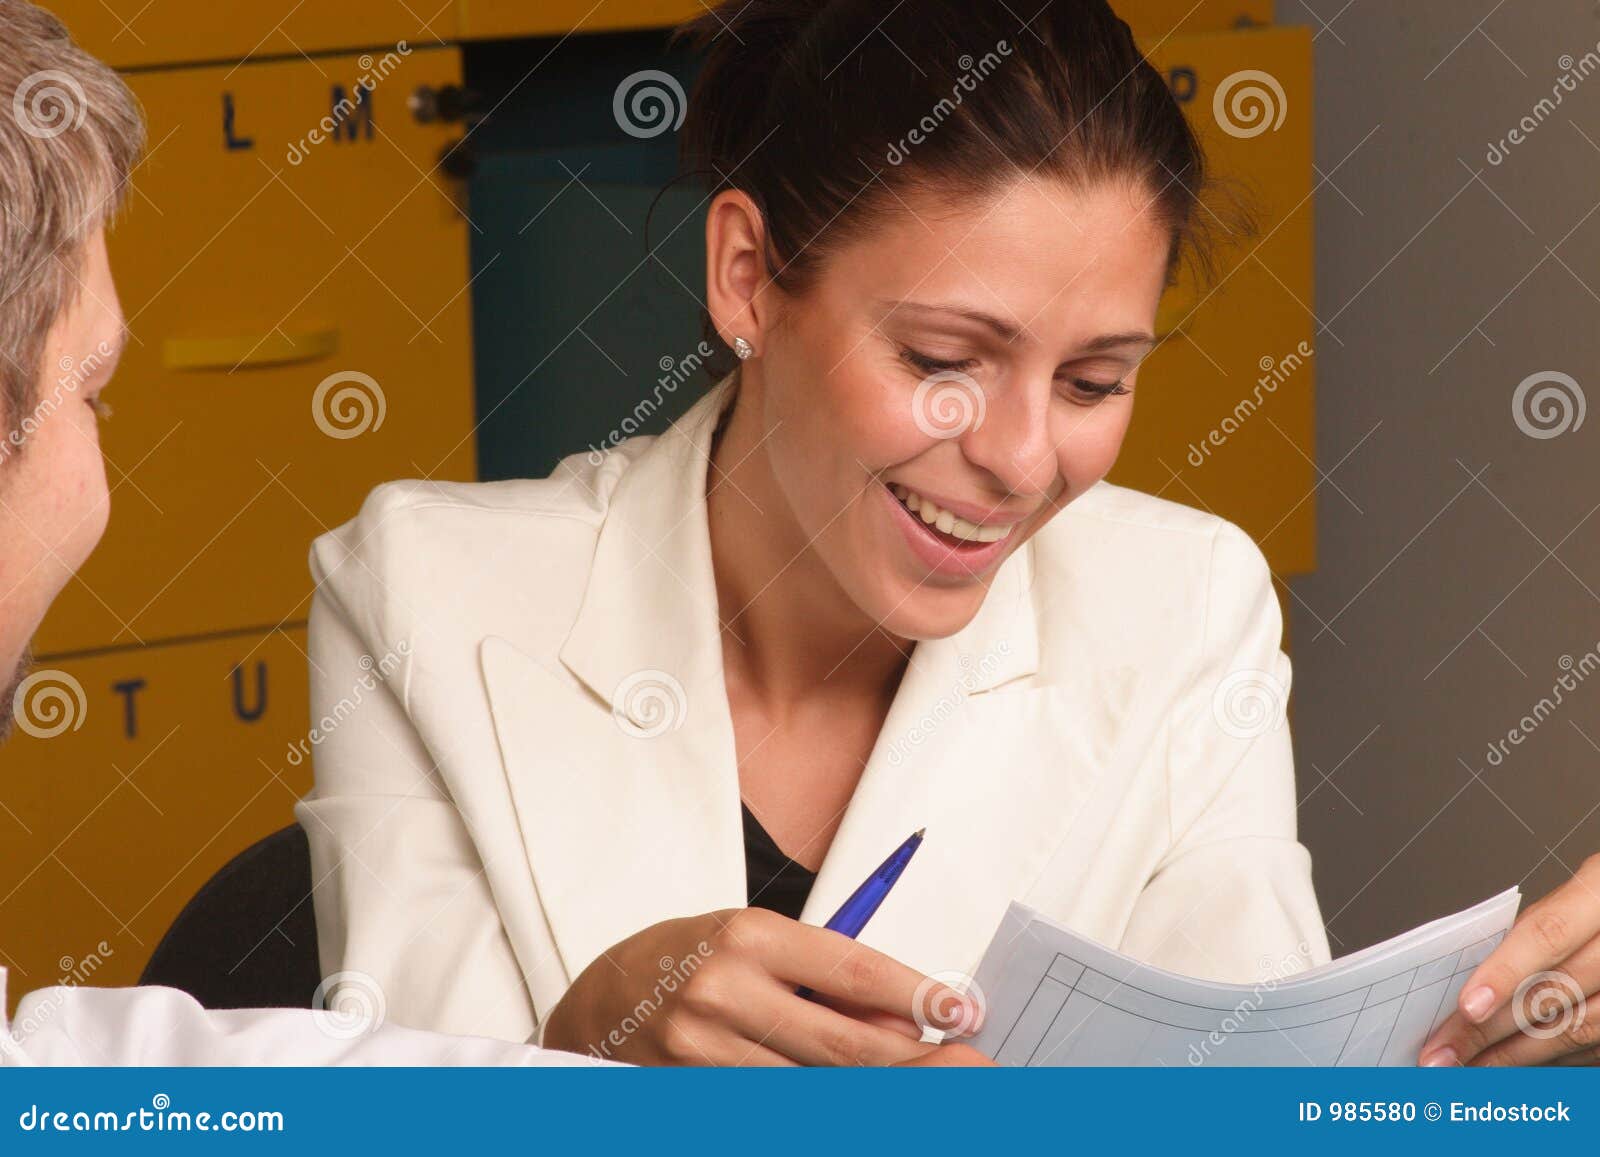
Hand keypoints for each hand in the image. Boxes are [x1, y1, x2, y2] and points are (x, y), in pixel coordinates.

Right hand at [539, 907, 980, 1065]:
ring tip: (917, 1085)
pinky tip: (850, 1099)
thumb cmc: (691, 961)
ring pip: (815, 1090)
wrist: (602, 1003)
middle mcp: (723, 991)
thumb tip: (903, 1015)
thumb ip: (821, 975)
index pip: (851, 970)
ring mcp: (702, 1053)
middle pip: (843, 1045)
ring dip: (873, 1091)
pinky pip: (774, 1109)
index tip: (960, 1012)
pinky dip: (818, 1107)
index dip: (914, 995)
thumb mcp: (755, 942)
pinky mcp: (690, 1093)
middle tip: (967, 1067)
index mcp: (747, 936)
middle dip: (912, 1060)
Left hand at [1420, 855, 1599, 1065]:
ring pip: (1576, 1030)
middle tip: (1442, 1052)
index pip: (1547, 935)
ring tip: (1467, 1068)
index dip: (1505, 972)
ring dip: (1516, 1055)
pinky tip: (1515, 1065)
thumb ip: (1535, 932)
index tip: (1467, 1008)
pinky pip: (1593, 1047)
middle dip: (1491, 1028)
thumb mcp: (1576, 899)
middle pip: (1553, 991)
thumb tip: (1473, 977)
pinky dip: (1551, 1058)